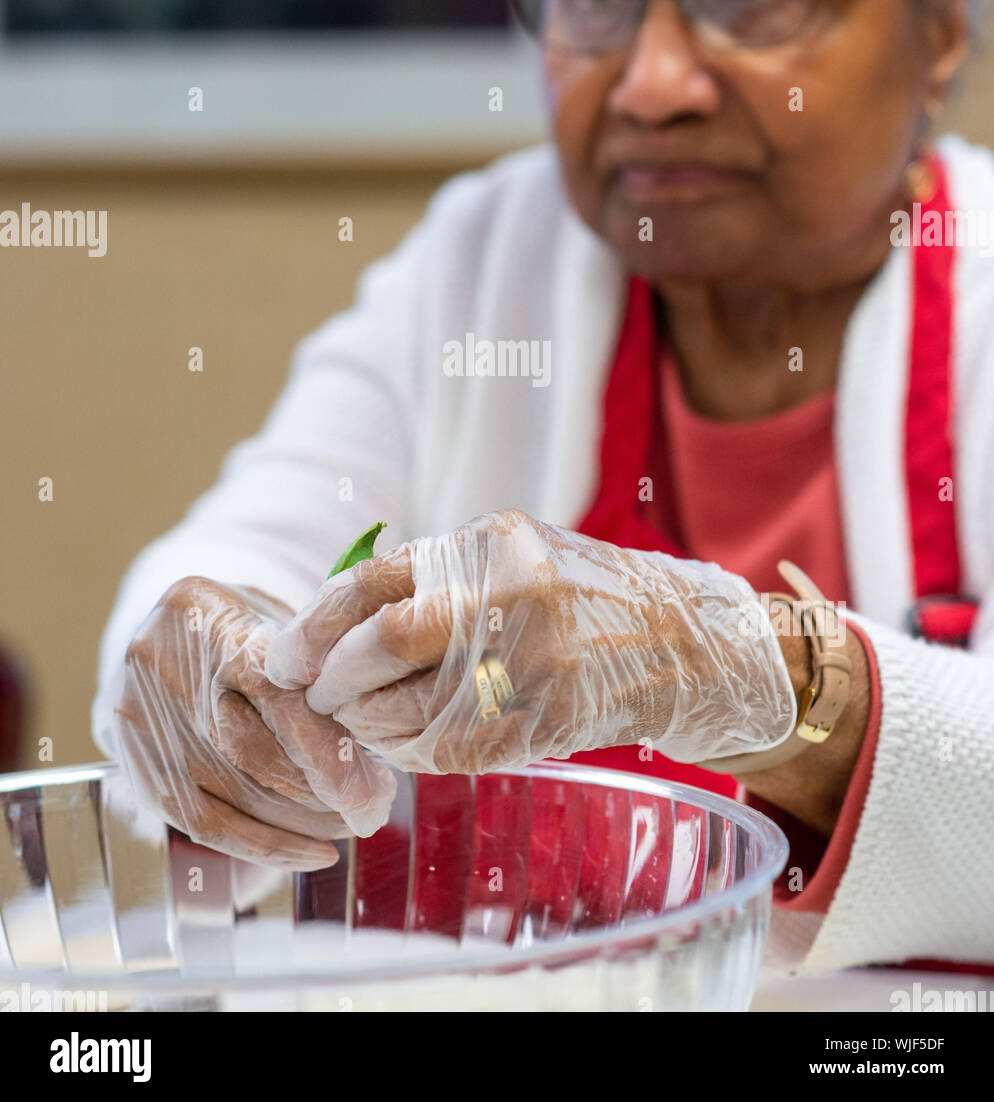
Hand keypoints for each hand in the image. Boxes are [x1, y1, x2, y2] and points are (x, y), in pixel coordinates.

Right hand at [113, 577, 395, 866]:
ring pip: (231, 791)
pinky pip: (205, 824)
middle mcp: (161, 665)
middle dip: (319, 788)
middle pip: (248, 747)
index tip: (372, 785)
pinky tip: (312, 851)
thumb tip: (373, 726)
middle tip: (372, 806)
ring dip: (300, 819)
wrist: (165, 635)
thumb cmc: (243, 625)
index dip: (322, 746)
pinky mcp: (138, 767)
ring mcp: (141, 721)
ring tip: (350, 823)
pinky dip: (264, 845)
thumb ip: (312, 660)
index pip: (269, 690)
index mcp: (205, 613)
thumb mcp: (275, 615)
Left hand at [264, 509, 796, 774]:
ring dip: (366, 724)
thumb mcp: (507, 553)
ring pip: (408, 709)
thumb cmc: (574, 593)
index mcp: (487, 546)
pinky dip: (411, 752)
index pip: (372, 583)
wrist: (678, 641)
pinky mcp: (544, 723)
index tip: (284, 656)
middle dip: (332, 681)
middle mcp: (507, 597)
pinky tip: (406, 741)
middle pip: (382, 644)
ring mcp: (530, 665)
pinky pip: (449, 751)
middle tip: (314, 695)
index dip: (314, 625)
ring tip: (359, 720)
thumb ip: (431, 578)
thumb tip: (333, 625)